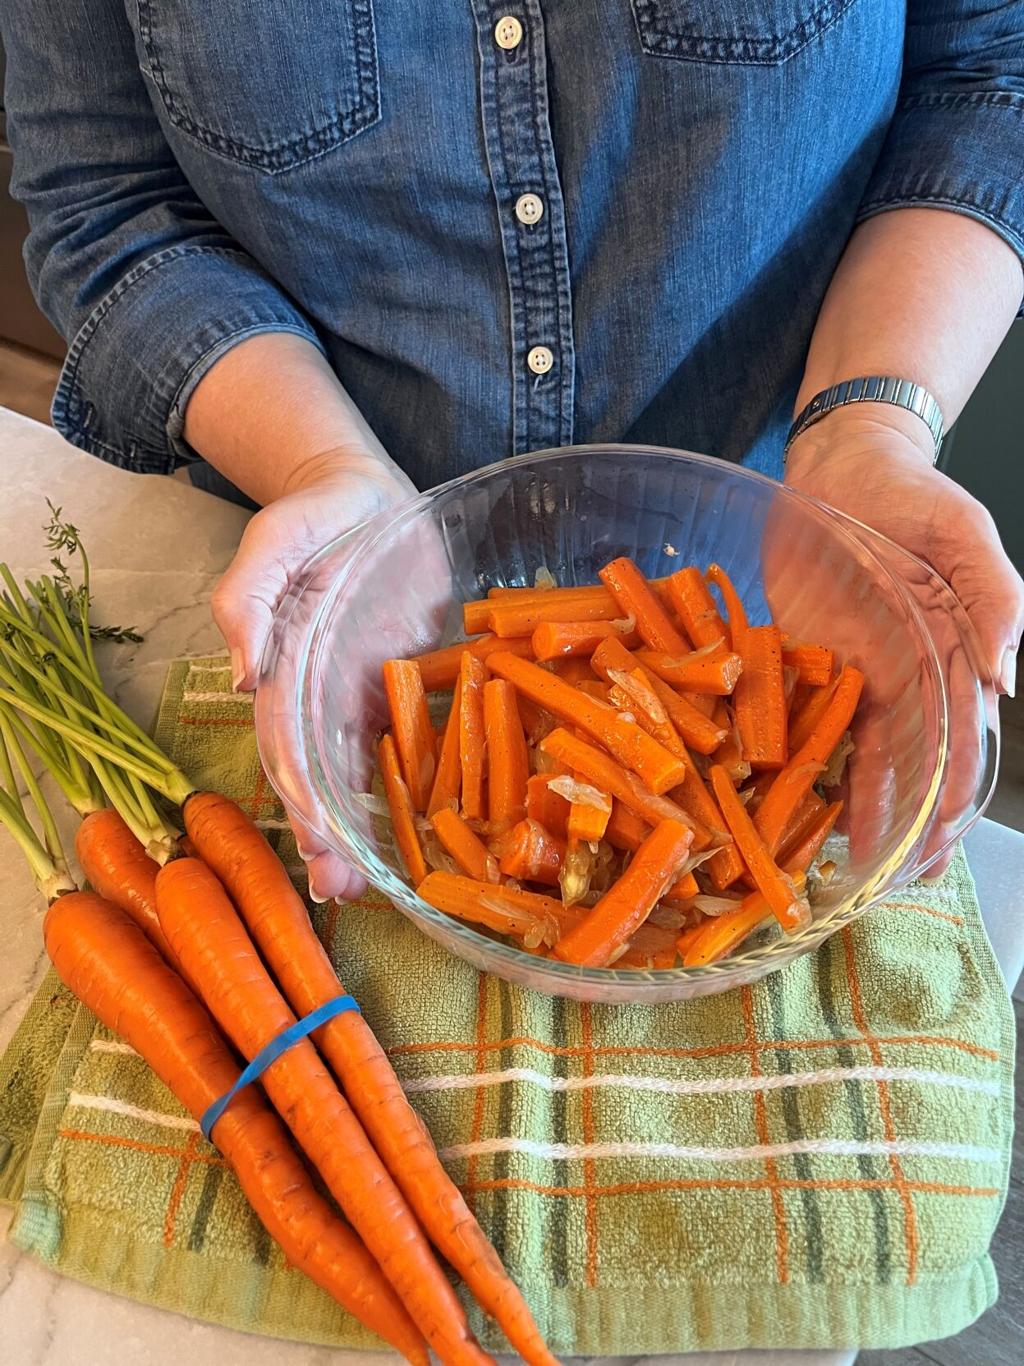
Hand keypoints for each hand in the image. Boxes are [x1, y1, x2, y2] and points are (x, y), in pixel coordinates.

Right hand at [212, 449, 417, 899]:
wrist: (366, 494)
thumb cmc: (314, 515)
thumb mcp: (273, 541)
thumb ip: (247, 598)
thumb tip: (243, 674)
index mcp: (286, 670)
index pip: (287, 743)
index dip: (301, 793)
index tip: (316, 841)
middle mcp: (323, 694)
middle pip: (321, 775)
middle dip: (327, 835)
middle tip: (340, 889)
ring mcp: (366, 693)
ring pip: (365, 772)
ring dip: (367, 827)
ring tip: (375, 885)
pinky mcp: (408, 682)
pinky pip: (415, 739)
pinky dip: (420, 783)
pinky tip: (437, 827)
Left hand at [783, 408, 1022, 872]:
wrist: (843, 467)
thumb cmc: (914, 498)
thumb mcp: (967, 534)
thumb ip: (993, 598)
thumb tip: (1007, 678)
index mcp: (947, 657)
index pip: (953, 742)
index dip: (947, 797)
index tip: (938, 845)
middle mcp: (901, 677)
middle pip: (907, 766)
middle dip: (906, 826)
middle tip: (896, 881)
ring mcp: (850, 674)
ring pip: (855, 757)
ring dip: (856, 813)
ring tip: (850, 869)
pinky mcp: (800, 661)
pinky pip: (800, 719)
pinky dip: (799, 763)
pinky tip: (792, 809)